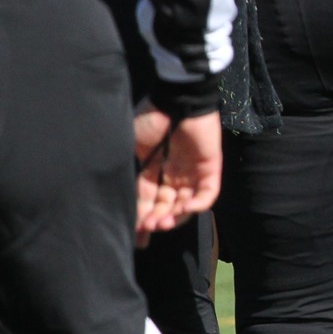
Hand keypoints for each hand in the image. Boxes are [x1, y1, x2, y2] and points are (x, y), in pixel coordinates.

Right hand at [133, 107, 221, 237]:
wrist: (176, 99)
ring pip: (186, 204)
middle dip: (157, 220)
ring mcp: (193, 172)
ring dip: (175, 217)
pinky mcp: (210, 168)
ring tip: (162, 223)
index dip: (142, 218)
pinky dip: (198, 205)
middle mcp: (174, 175)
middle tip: (149, 228)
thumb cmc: (152, 118)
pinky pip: (208, 193)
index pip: (148, 201)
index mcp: (154, 169)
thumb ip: (133, 172)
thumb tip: (121, 197)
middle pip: (167, 206)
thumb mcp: (134, 147)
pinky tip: (184, 210)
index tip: (135, 234)